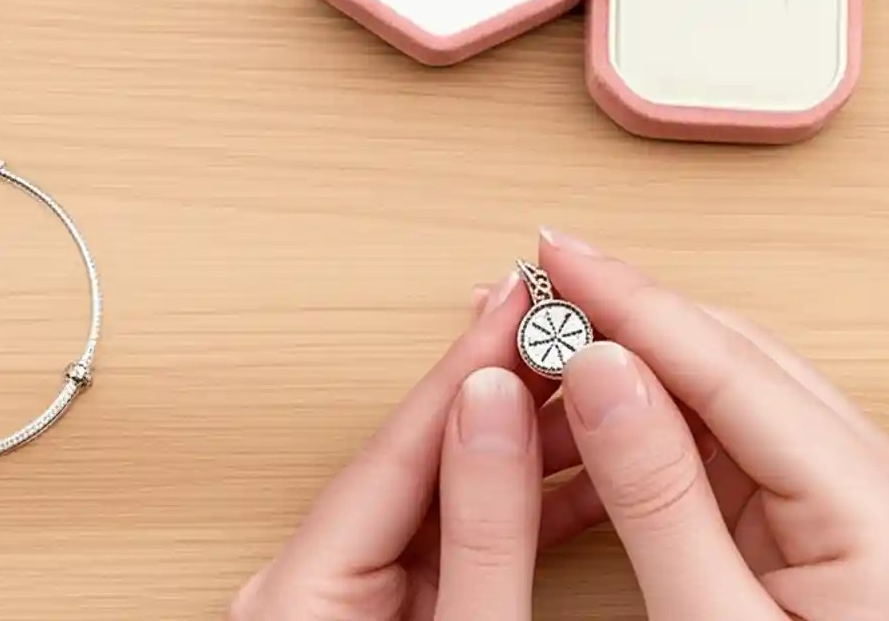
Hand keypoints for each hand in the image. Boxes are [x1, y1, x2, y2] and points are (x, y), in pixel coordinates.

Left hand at [230, 268, 559, 619]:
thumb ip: (482, 531)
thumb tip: (494, 405)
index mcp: (299, 589)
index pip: (392, 449)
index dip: (467, 367)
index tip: (520, 300)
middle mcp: (316, 582)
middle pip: (418, 459)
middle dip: (499, 389)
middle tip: (563, 321)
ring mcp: (359, 596)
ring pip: (448, 491)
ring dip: (520, 442)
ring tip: (589, 382)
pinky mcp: (402, 613)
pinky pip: (464, 537)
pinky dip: (522, 506)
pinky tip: (581, 470)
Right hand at [529, 229, 888, 619]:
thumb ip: (657, 495)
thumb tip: (602, 368)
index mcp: (886, 516)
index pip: (733, 370)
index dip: (630, 303)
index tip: (556, 256)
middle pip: (736, 362)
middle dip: (626, 319)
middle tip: (534, 294)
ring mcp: (860, 502)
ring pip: (730, 391)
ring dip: (634, 362)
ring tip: (547, 343)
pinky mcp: (823, 520)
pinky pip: (730, 441)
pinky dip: (654, 419)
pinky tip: (593, 411)